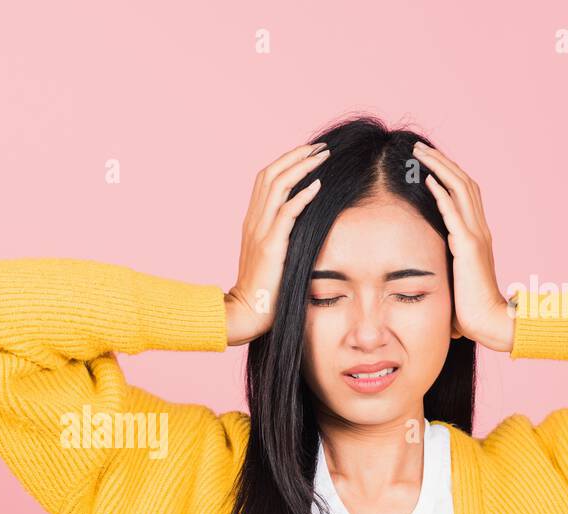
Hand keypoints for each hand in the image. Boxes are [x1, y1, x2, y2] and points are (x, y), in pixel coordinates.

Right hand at [226, 142, 330, 345]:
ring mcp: (260, 232)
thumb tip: (305, 224)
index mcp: (252, 222)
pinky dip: (302, 196)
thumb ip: (281, 236)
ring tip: (322, 157)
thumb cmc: (263, 289)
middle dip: (296, 156)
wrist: (246, 311)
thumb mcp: (270, 256)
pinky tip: (317, 185)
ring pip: (277, 186)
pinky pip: (286, 213)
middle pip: (270, 175)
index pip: (266, 180)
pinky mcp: (270, 246)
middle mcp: (253, 221)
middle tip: (321, 148)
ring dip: (302, 168)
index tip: (309, 154)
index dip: (286, 162)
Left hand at [412, 142, 515, 352]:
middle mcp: (480, 230)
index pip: (465, 195)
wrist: (489, 322)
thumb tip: (426, 278)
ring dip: (439, 168)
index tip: (428, 163)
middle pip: (463, 183)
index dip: (449, 175)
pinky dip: (441, 193)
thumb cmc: (470, 310)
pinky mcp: (468, 247)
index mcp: (477, 236)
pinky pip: (454, 212)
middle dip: (441, 163)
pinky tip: (427, 179)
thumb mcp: (455, 282)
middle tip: (420, 150)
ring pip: (460, 189)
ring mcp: (476, 236)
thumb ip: (445, 271)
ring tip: (420, 154)